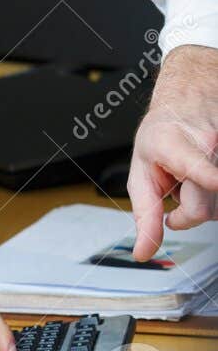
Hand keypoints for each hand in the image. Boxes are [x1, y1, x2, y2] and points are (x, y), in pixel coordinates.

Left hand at [129, 45, 217, 260]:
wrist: (188, 99)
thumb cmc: (161, 134)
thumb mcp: (141, 173)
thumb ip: (144, 215)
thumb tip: (143, 252)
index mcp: (175, 146)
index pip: (198, 168)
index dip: (210, 179)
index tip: (216, 182)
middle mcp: (209, 144)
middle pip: (206, 207)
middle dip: (187, 212)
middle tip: (174, 192)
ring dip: (206, 201)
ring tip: (192, 178)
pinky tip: (208, 176)